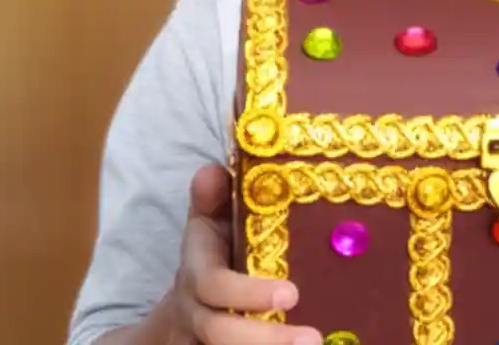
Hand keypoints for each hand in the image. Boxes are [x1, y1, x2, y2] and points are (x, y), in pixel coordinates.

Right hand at [170, 164, 321, 344]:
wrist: (185, 309)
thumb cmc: (213, 254)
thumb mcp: (209, 222)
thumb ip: (212, 196)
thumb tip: (212, 172)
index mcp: (198, 272)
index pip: (214, 287)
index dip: (248, 294)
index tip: (291, 295)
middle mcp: (199, 311)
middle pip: (220, 333)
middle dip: (265, 339)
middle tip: (313, 339)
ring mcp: (207, 338)